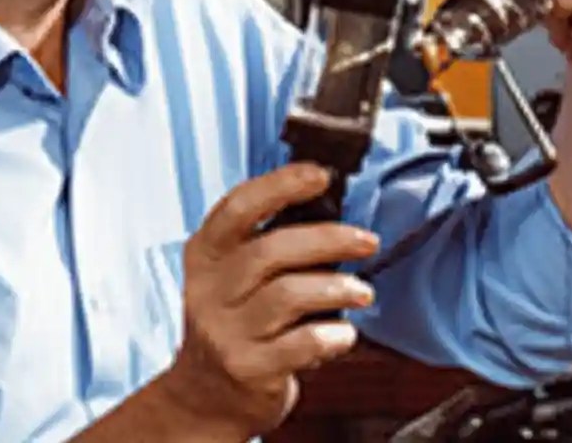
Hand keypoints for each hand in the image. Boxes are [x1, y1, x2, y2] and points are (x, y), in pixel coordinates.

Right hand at [157, 164, 379, 438]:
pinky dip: (334, 335)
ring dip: (338, 288)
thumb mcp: (229, 276)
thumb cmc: (234, 323)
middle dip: (329, 240)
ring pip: (289, 295)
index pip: (237, 207)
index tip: (320, 175)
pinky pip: (303, 343)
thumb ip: (264, 244)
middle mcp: (210, 289)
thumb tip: (328, 210)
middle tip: (366, 241)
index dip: (280, 185)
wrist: (205, 394)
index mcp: (205, 254)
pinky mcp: (249, 368)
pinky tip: (344, 334)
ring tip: (363, 292)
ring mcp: (225, 331)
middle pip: (271, 250)